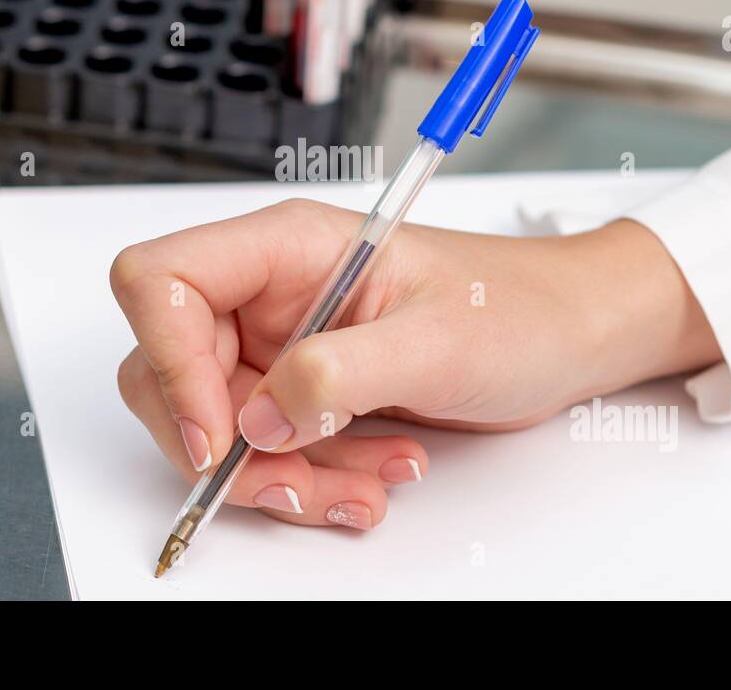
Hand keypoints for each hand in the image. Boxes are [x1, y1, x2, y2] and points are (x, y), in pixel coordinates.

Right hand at [110, 198, 718, 529]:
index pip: (162, 280)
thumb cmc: (519, 307)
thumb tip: (256, 420)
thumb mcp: (436, 340)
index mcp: (288, 246)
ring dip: (281, 474)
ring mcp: (282, 344)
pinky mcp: (303, 390)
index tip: (215, 434)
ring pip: (219, 426)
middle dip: (224, 444)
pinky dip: (311, 478)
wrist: (568, 336)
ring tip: (364, 484)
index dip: (165, 358)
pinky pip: (268, 449)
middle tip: (292, 478)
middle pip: (170, 368)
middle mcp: (270, 292)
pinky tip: (375, 474)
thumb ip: (339, 374)